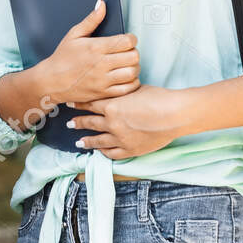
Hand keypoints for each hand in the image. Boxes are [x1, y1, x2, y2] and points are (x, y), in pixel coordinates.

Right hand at [39, 0, 140, 105]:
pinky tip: (126, 77)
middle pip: (133, 57)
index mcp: (96, 47)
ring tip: (127, 65)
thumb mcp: (74, 34)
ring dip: (134, 67)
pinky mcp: (103, 93)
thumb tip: (102, 3)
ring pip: (132, 73)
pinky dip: (131, 82)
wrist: (50, 82)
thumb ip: (92, 19)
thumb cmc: (62, 58)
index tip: (127, 39)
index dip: (131, 39)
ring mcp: (103, 80)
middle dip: (134, 52)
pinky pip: (127, 89)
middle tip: (127, 52)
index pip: (127, 41)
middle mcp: (101, 64)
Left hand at [68, 85, 185, 159]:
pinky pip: (112, 153)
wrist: (174, 114)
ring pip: (98, 141)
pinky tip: (99, 152)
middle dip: (78, 122)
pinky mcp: (130, 149)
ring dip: (87, 141)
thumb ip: (122, 93)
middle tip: (69, 123)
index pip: (90, 104)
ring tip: (79, 142)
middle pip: (90, 123)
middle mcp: (112, 123)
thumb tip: (116, 91)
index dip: (79, 104)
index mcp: (112, 106)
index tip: (71, 104)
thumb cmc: (159, 98)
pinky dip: (104, 152)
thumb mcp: (136, 89)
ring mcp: (120, 138)